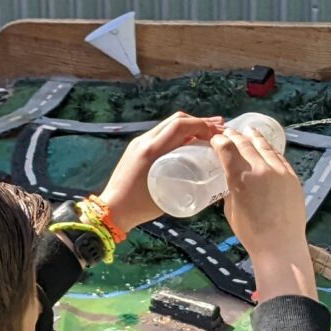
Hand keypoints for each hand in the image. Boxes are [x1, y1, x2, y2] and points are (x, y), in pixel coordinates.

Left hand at [99, 112, 225, 236]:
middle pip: (176, 120)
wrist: (112, 209)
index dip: (202, 125)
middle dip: (199, 122)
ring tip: (208, 131)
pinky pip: (161, 132)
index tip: (218, 133)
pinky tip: (189, 140)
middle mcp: (144, 141)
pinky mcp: (137, 147)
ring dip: (189, 125)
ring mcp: (139, 142)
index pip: (180, 126)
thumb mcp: (168, 193)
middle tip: (218, 128)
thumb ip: (185, 178)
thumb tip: (206, 168)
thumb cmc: (140, 207)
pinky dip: (178, 132)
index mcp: (151, 150)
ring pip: (168, 124)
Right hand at [214, 128, 316, 300]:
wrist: (280, 245)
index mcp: (240, 177)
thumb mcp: (230, 209)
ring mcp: (279, 171)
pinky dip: (270, 149)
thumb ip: (230, 189)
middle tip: (228, 132)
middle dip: (234, 136)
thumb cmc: (251, 233)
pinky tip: (267, 147)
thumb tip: (230, 178)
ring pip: (264, 146)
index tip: (215, 140)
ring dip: (254, 137)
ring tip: (249, 130)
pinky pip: (279, 157)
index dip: (218, 141)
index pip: (226, 148)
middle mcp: (260, 168)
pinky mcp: (292, 177)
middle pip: (244, 143)